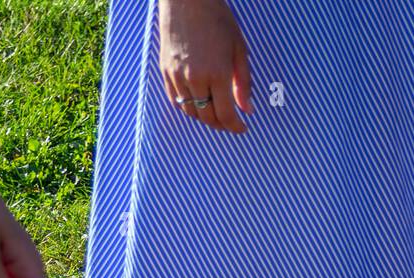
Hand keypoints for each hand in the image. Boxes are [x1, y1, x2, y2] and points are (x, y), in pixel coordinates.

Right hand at [159, 0, 251, 132]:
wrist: (187, 0)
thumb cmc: (217, 20)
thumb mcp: (239, 50)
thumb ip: (244, 83)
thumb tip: (247, 109)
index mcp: (217, 74)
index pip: (226, 115)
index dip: (235, 127)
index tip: (242, 128)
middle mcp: (195, 79)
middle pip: (207, 117)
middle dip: (221, 125)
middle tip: (230, 123)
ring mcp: (177, 76)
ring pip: (190, 112)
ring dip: (204, 117)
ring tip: (216, 113)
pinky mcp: (165, 71)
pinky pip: (175, 100)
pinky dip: (188, 107)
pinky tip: (198, 103)